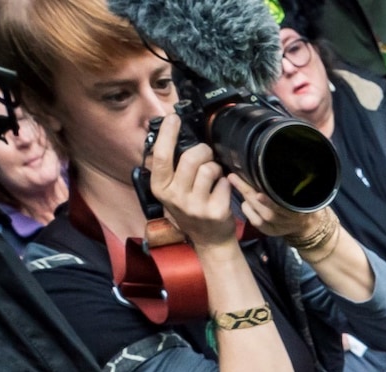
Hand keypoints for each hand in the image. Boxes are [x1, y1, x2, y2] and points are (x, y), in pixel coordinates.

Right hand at [142, 114, 239, 252]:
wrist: (209, 239)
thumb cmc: (190, 208)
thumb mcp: (172, 189)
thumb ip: (170, 166)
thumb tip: (172, 132)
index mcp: (159, 187)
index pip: (161, 156)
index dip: (168, 134)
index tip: (173, 118)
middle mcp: (174, 197)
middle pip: (190, 158)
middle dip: (203, 150)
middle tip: (206, 155)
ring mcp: (195, 206)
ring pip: (209, 169)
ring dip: (215, 167)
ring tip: (213, 176)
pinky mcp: (214, 212)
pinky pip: (224, 182)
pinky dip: (225, 183)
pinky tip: (221, 191)